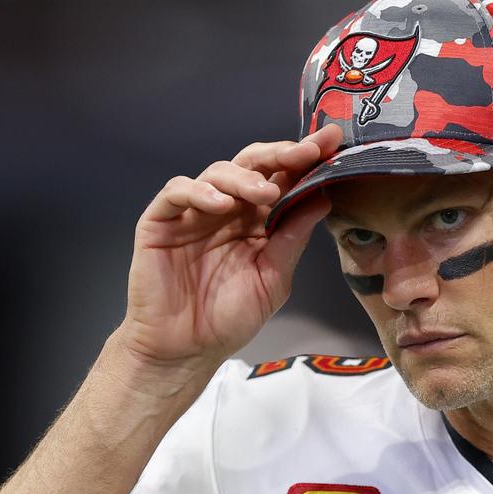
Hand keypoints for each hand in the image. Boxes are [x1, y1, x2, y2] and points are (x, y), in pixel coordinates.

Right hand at [118, 124, 342, 371]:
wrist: (185, 351)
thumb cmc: (228, 319)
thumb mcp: (273, 278)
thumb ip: (293, 238)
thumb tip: (323, 198)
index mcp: (256, 220)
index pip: (281, 178)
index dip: (304, 159)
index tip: (331, 142)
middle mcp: (227, 209)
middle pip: (251, 165)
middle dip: (281, 154)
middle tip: (305, 151)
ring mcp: (193, 213)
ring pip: (218, 172)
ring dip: (245, 177)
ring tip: (265, 192)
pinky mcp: (160, 222)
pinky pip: (177, 192)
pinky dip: (199, 191)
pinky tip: (221, 205)